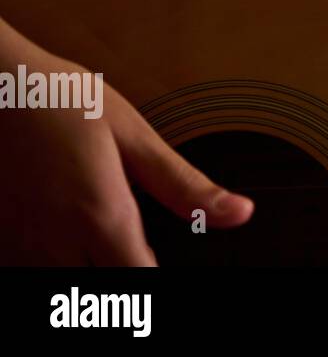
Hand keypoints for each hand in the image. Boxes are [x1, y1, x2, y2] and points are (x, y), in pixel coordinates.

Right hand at [0, 17, 253, 264]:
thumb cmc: (60, 100)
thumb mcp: (132, 135)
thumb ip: (184, 184)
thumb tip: (238, 212)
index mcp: (101, 217)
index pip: (139, 286)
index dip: (157, 280)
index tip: (168, 262)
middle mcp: (55, 244)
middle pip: (100, 294)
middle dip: (124, 274)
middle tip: (131, 238)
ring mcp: (18, 247)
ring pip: (63, 287)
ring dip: (87, 269)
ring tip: (96, 231)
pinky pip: (27, 270)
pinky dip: (52, 261)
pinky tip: (63, 233)